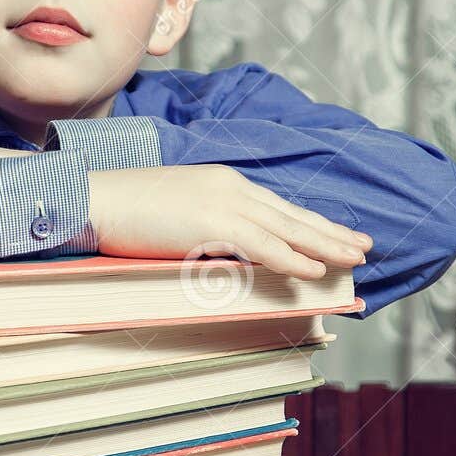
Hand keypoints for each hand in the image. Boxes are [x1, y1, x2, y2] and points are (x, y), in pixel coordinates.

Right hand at [86, 164, 371, 278]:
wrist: (90, 198)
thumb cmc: (122, 213)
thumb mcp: (174, 219)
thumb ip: (205, 232)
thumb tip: (225, 257)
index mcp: (222, 184)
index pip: (277, 207)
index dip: (310, 223)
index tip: (338, 234)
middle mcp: (230, 188)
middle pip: (292, 214)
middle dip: (331, 232)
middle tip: (365, 246)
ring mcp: (222, 203)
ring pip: (286, 228)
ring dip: (324, 245)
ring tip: (355, 259)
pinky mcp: (210, 222)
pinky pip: (260, 244)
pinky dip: (291, 258)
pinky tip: (315, 270)